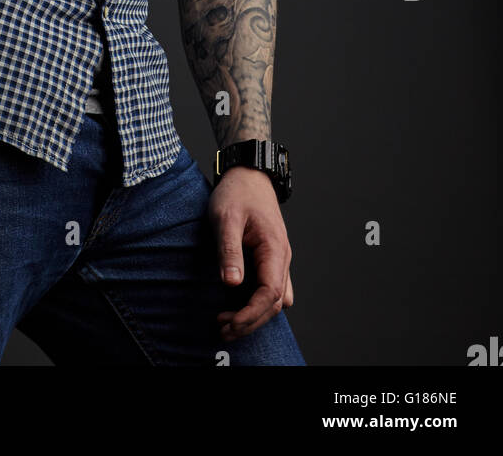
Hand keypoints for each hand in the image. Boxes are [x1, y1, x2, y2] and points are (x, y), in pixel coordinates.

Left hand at [209, 164, 292, 340]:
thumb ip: (229, 250)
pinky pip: (271, 289)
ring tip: (227, 323)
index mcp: (274, 249)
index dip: (251, 314)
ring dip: (254, 316)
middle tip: (222, 329)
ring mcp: (278, 259)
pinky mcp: (270, 258)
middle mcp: (281, 257)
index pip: (269, 294)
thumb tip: (231, 284)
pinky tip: (238, 307)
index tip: (229, 323)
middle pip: (273, 303)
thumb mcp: (226, 217)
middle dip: (249, 321)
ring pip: (274, 299)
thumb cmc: (237, 192)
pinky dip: (257, 304)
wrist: (248, 174)